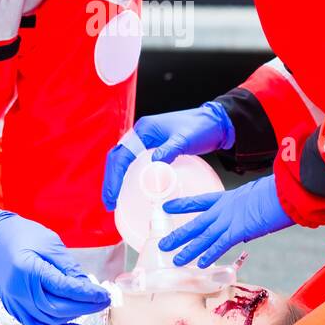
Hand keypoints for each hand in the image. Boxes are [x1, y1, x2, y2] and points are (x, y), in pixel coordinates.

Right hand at [0, 210, 110, 324]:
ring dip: (74, 317)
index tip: (104, 294)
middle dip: (85, 307)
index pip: (65, 288)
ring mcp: (14, 302)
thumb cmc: (21, 235)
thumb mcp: (49, 242)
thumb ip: (68, 266)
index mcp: (29, 270)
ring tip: (91, 308)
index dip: (88, 294)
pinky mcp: (13, 308)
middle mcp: (20, 290)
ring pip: (49, 321)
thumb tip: (87, 286)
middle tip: (103, 302)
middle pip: (58, 309)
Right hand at [101, 102, 235, 209]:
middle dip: (111, 180)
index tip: (113, 194)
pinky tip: (129, 188)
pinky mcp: (154, 147)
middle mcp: (141, 134)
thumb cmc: (201, 127)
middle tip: (109, 201)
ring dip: (117, 178)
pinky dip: (128, 175)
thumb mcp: (185, 140)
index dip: (114, 176)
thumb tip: (155, 163)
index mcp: (144, 129)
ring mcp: (146, 140)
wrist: (215, 123)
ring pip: (124, 160)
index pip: (122, 154)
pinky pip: (135, 162)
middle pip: (118, 158)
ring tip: (114, 198)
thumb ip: (169, 150)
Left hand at [157, 174, 293, 267]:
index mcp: (228, 198)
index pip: (199, 201)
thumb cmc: (277, 191)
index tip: (166, 206)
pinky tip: (201, 264)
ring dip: (189, 250)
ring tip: (175, 260)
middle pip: (196, 223)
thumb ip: (246, 213)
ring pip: (204, 237)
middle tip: (162, 244)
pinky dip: (211, 254)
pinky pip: (221, 245)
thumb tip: (245, 232)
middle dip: (179, 235)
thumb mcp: (256, 198)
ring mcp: (231, 219)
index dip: (181, 205)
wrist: (286, 189)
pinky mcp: (240, 230)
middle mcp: (225, 209)